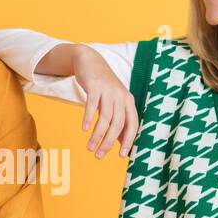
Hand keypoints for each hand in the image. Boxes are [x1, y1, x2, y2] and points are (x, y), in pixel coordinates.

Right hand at [72, 44, 138, 158]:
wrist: (90, 61)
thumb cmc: (103, 87)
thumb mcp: (114, 102)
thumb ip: (119, 120)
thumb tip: (123, 144)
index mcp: (128, 101)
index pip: (132, 124)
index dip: (128, 140)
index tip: (121, 155)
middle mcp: (121, 96)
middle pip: (118, 124)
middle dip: (109, 142)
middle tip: (99, 156)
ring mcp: (108, 90)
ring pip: (105, 117)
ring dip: (97, 135)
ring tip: (90, 148)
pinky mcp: (95, 86)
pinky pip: (92, 105)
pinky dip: (88, 118)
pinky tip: (84, 129)